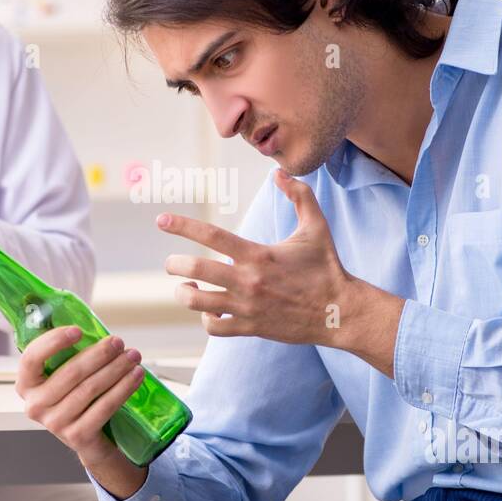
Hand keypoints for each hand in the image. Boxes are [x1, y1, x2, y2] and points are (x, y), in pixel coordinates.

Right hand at [15, 325, 144, 468]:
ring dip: (116, 369)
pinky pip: (104, 407)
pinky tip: (136, 376)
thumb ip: (67, 354)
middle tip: (118, 342)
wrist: (88, 437)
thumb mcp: (63, 376)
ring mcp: (55, 424)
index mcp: (26, 385)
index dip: (53, 342)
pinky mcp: (77, 436)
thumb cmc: (75, 396)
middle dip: (99, 354)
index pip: (31, 358)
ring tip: (133, 356)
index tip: (78, 330)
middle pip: (70, 373)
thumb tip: (91, 326)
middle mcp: (35, 406)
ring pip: (90, 388)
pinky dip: (123, 388)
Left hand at [160, 169, 403, 373]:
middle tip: (171, 263)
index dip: (183, 226)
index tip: (162, 220)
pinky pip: (214, 327)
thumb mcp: (316, 227)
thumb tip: (279, 173)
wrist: (340, 313)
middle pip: (195, 269)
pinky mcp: (250, 328)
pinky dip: (205, 318)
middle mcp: (248, 281)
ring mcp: (247, 307)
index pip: (211, 236)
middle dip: (174, 264)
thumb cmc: (327, 267)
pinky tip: (208, 309)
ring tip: (185, 285)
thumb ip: (300, 196)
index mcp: (258, 255)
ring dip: (184, 292)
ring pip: (197, 302)